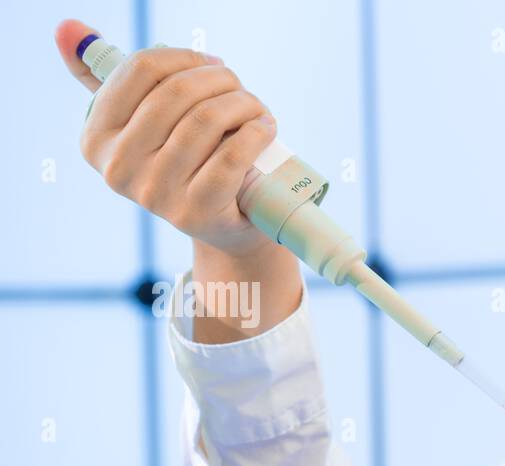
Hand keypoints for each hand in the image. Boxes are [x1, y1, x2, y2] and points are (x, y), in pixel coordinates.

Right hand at [55, 18, 281, 258]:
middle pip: (177, 92)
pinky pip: (231, 155)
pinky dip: (256, 132)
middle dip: (218, 79)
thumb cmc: (186, 162)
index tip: (211, 66)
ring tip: (255, 107)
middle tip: (238, 86)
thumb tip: (66, 27)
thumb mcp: (141, 124)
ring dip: (242, 103)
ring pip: (206, 120)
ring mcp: (156, 194)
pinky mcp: (196, 212)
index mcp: (96, 138)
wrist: (224, 226)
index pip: (142, 69)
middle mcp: (119, 168)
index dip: (186, 58)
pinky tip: (265, 127)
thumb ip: (103, 77)